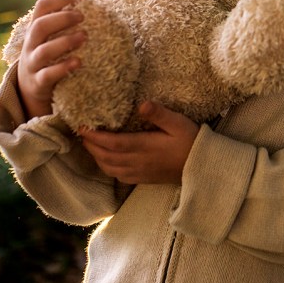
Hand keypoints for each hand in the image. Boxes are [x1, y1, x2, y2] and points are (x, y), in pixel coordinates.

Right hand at [18, 0, 85, 119]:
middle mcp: (31, 44)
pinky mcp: (38, 82)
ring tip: (84, 37)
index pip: (40, 7)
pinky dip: (63, 68)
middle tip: (82, 17)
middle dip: (62, 19)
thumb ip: (62, 23)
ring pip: (44, 51)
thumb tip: (90, 3)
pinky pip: (48, 75)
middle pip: (40, 27)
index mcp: (35, 29)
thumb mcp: (50, 37)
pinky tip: (78, 62)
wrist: (30, 88)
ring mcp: (32, 64)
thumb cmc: (48, 56)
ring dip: (65, 42)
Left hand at [78, 101, 198, 184]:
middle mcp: (138, 162)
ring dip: (95, 156)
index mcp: (145, 147)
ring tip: (89, 143)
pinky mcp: (142, 178)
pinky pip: (117, 175)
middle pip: (106, 156)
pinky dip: (106, 167)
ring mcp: (139, 172)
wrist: (202, 168)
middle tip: (81, 131)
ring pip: (109, 167)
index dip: (94, 136)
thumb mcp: (179, 123)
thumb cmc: (192, 142)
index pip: (113, 143)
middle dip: (90, 144)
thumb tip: (142, 104)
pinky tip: (105, 159)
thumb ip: (160, 114)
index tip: (82, 125)